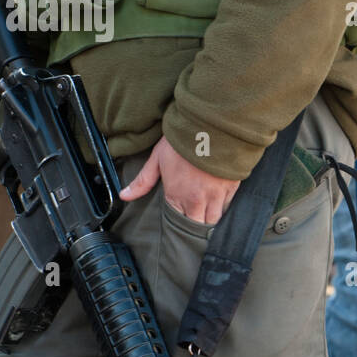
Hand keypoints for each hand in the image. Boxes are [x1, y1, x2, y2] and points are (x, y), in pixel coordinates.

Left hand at [120, 136, 240, 223]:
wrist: (210, 127)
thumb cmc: (182, 141)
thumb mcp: (157, 158)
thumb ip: (143, 181)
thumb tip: (125, 196)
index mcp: (177, 195)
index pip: (178, 222)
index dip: (179, 226)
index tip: (179, 227)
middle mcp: (197, 200)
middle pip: (199, 226)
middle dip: (196, 229)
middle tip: (194, 227)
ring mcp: (216, 195)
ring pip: (215, 220)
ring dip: (210, 220)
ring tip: (207, 220)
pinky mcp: (231, 188)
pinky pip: (228, 207)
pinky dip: (223, 208)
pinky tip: (220, 205)